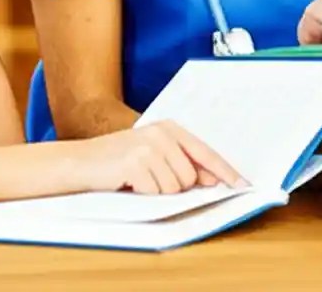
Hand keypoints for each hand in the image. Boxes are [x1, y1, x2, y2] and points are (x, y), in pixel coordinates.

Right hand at [74, 121, 247, 194]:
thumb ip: (181, 162)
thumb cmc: (117, 162)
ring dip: (157, 192)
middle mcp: (162, 134)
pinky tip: (128, 183)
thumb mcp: (152, 154)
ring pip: (174, 188)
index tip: (242, 185)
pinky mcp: (136, 163)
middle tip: (149, 180)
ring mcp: (148, 148)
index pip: (206, 152)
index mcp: (169, 129)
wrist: (79, 162)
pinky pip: (155, 192)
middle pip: (190, 177)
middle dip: (175, 187)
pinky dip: (143, 194)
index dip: (225, 171)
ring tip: (137, 180)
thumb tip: (213, 180)